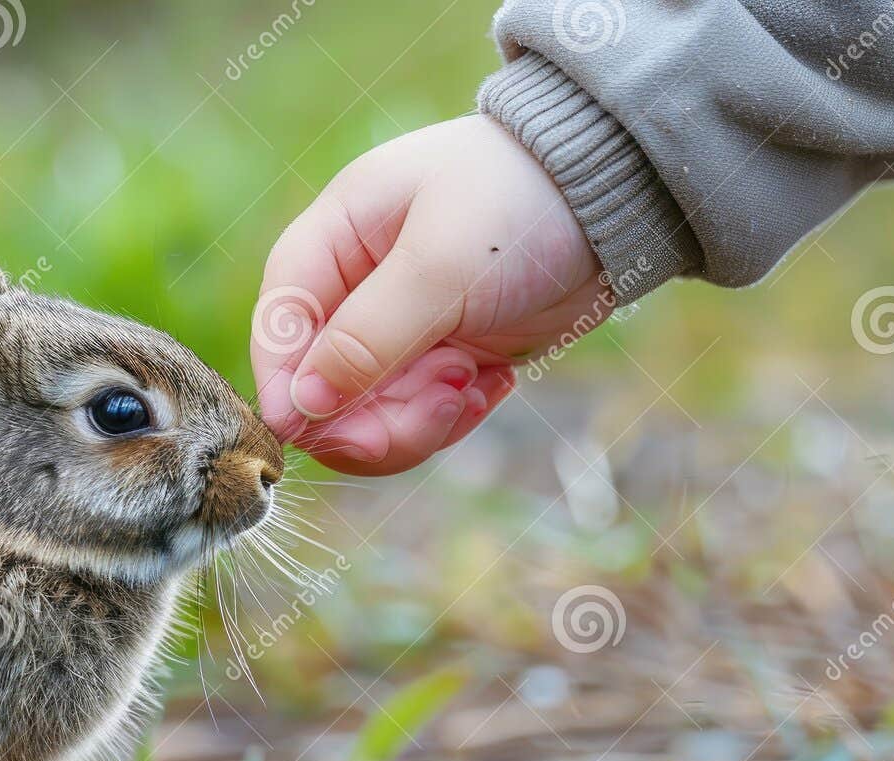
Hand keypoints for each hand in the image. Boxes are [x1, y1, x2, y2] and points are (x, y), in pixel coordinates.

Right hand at [250, 114, 611, 475]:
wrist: (614, 196)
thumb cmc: (519, 200)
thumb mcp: (441, 264)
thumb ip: (367, 336)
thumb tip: (297, 408)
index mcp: (333, 241)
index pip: (279, 325)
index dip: (286, 385)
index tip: (311, 430)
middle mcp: (354, 291)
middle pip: (321, 389)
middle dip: (373, 416)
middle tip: (441, 406)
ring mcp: (397, 331)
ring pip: (369, 416)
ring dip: (420, 420)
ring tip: (473, 386)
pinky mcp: (440, 359)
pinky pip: (417, 418)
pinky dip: (452, 416)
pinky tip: (491, 385)